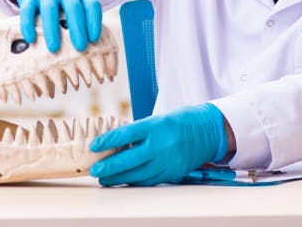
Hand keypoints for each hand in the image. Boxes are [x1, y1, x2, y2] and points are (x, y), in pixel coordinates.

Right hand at [14, 0, 101, 51]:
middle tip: (80, 47)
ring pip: (49, 7)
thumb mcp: (80, 2)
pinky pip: (28, 9)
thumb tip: (90, 49)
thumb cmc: (66, 2)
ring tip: (54, 48)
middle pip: (73, 6)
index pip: (92, 5)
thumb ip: (84, 19)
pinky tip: (31, 39)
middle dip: (77, 28)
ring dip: (52, 29)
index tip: (93, 39)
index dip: (94, 22)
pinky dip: (28, 24)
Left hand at [89, 103, 228, 185]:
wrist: (208, 130)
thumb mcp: (158, 119)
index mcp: (156, 125)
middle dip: (109, 167)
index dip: (107, 141)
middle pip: (129, 159)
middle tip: (94, 170)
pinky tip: (124, 181)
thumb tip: (114, 144)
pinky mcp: (174, 172)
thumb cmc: (179, 121)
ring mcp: (169, 160)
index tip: (93, 146)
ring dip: (119, 178)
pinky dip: (135, 181)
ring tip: (105, 179)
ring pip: (138, 174)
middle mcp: (162, 144)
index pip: (125, 134)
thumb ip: (138, 132)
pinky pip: (150, 180)